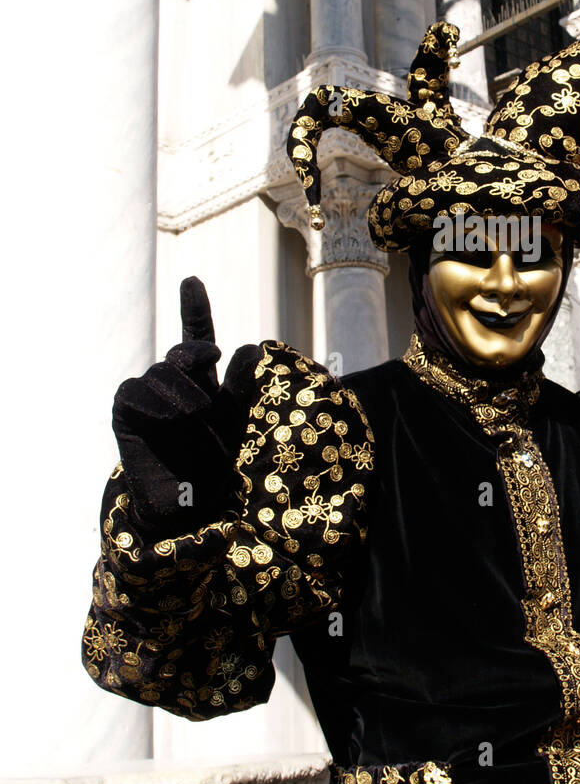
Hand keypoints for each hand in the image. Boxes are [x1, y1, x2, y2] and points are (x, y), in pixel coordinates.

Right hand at [112, 278, 259, 533]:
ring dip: (180, 391)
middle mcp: (173, 381)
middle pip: (182, 351)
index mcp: (201, 378)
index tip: (191, 281)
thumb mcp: (235, 420)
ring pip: (160, 370)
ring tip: (194, 417)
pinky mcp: (126, 411)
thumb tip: (249, 347)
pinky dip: (153, 400)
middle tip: (209, 391)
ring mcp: (147, 395)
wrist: (188, 502)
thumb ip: (240, 385)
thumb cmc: (215, 462)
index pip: (196, 335)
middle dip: (196, 358)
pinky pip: (134, 391)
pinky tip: (169, 416)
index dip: (194, 308)